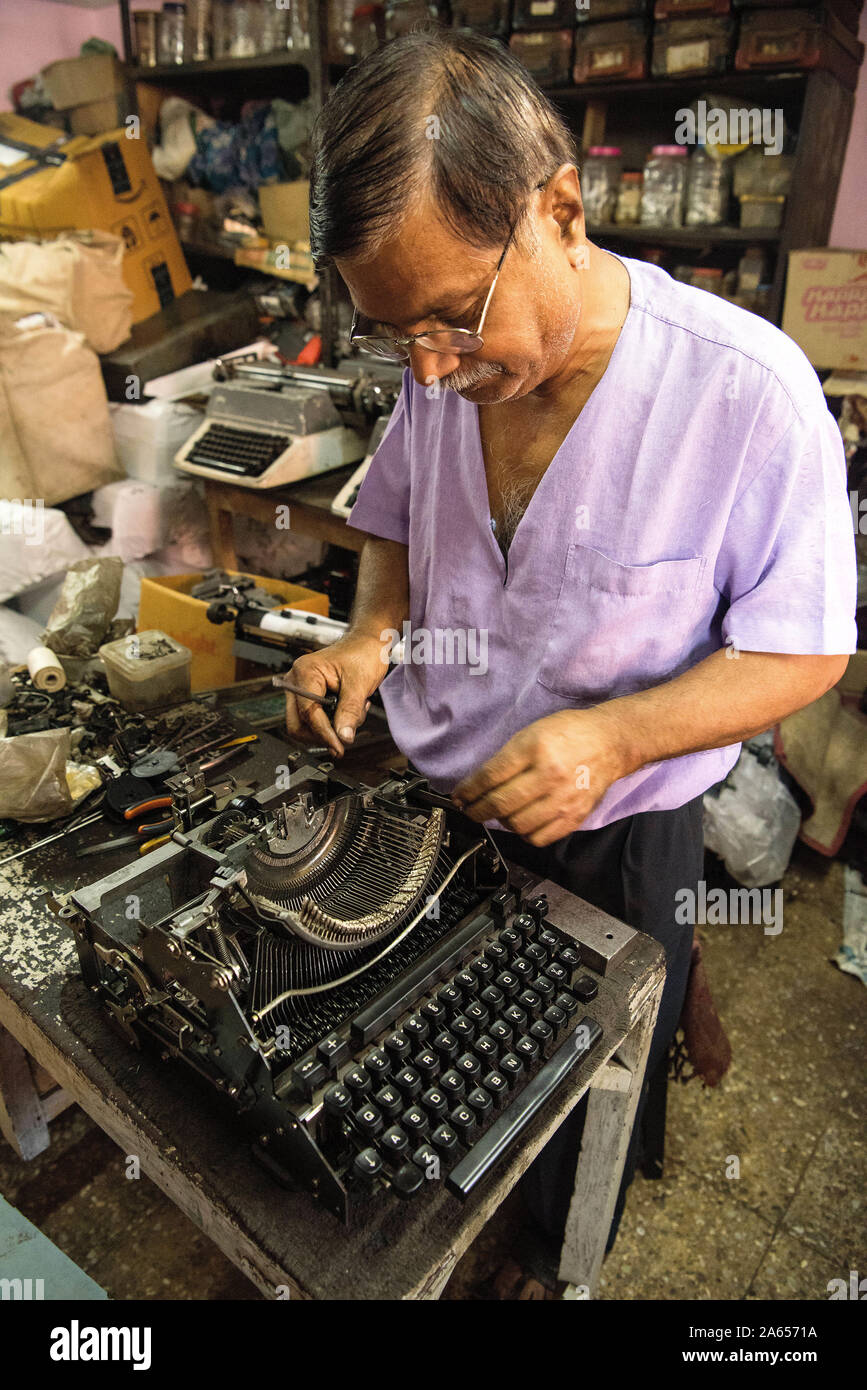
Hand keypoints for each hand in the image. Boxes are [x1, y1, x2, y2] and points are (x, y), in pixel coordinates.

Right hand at [283, 632, 387, 757]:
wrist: (367, 644)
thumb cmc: (363, 653)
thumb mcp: (359, 684)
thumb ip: (349, 712)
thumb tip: (343, 737)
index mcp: (305, 673)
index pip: (308, 713)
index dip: (324, 733)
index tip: (339, 746)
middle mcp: (297, 681)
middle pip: (298, 723)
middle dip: (322, 733)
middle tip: (345, 735)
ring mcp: (301, 688)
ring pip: (306, 725)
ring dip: (329, 728)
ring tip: (351, 714)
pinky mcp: (309, 695)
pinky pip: (313, 719)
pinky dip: (331, 722)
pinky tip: (346, 711)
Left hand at [450, 707, 632, 846]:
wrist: (610, 742)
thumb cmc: (569, 733)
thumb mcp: (532, 732)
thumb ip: (506, 758)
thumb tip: (479, 785)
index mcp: (535, 748)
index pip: (490, 776)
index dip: (467, 791)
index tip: (459, 797)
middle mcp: (549, 774)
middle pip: (500, 804)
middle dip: (476, 810)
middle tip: (470, 810)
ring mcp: (564, 798)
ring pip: (517, 824)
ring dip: (500, 822)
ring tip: (498, 814)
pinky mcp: (575, 816)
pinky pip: (540, 837)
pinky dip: (524, 834)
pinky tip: (521, 823)